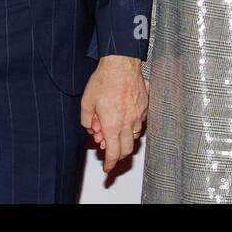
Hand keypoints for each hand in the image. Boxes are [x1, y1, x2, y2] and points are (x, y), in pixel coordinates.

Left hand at [80, 55, 146, 172]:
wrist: (121, 63)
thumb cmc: (104, 80)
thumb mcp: (86, 102)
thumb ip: (86, 121)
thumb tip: (92, 130)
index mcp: (113, 125)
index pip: (113, 153)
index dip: (110, 164)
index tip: (107, 168)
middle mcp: (128, 123)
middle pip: (126, 149)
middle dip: (118, 155)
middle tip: (109, 151)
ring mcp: (139, 115)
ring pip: (135, 136)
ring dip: (125, 139)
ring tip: (114, 129)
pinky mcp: (145, 106)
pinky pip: (140, 121)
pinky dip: (132, 124)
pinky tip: (123, 114)